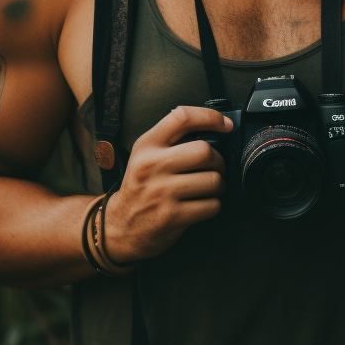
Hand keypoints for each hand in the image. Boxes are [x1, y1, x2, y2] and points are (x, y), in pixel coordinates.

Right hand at [105, 106, 231, 263]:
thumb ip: (171, 140)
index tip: (225, 125)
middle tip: (215, 168)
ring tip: (210, 188)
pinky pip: (211, 206)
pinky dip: (214, 205)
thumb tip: (213, 129)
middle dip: (219, 161)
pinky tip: (203, 204)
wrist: (119, 226)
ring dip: (219, 186)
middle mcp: (152, 165)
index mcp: (147, 145)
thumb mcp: (146, 156)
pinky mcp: (171, 216)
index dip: (210, 118)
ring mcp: (161, 192)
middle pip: (205, 151)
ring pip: (213, 180)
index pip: (182, 118)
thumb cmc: (140, 188)